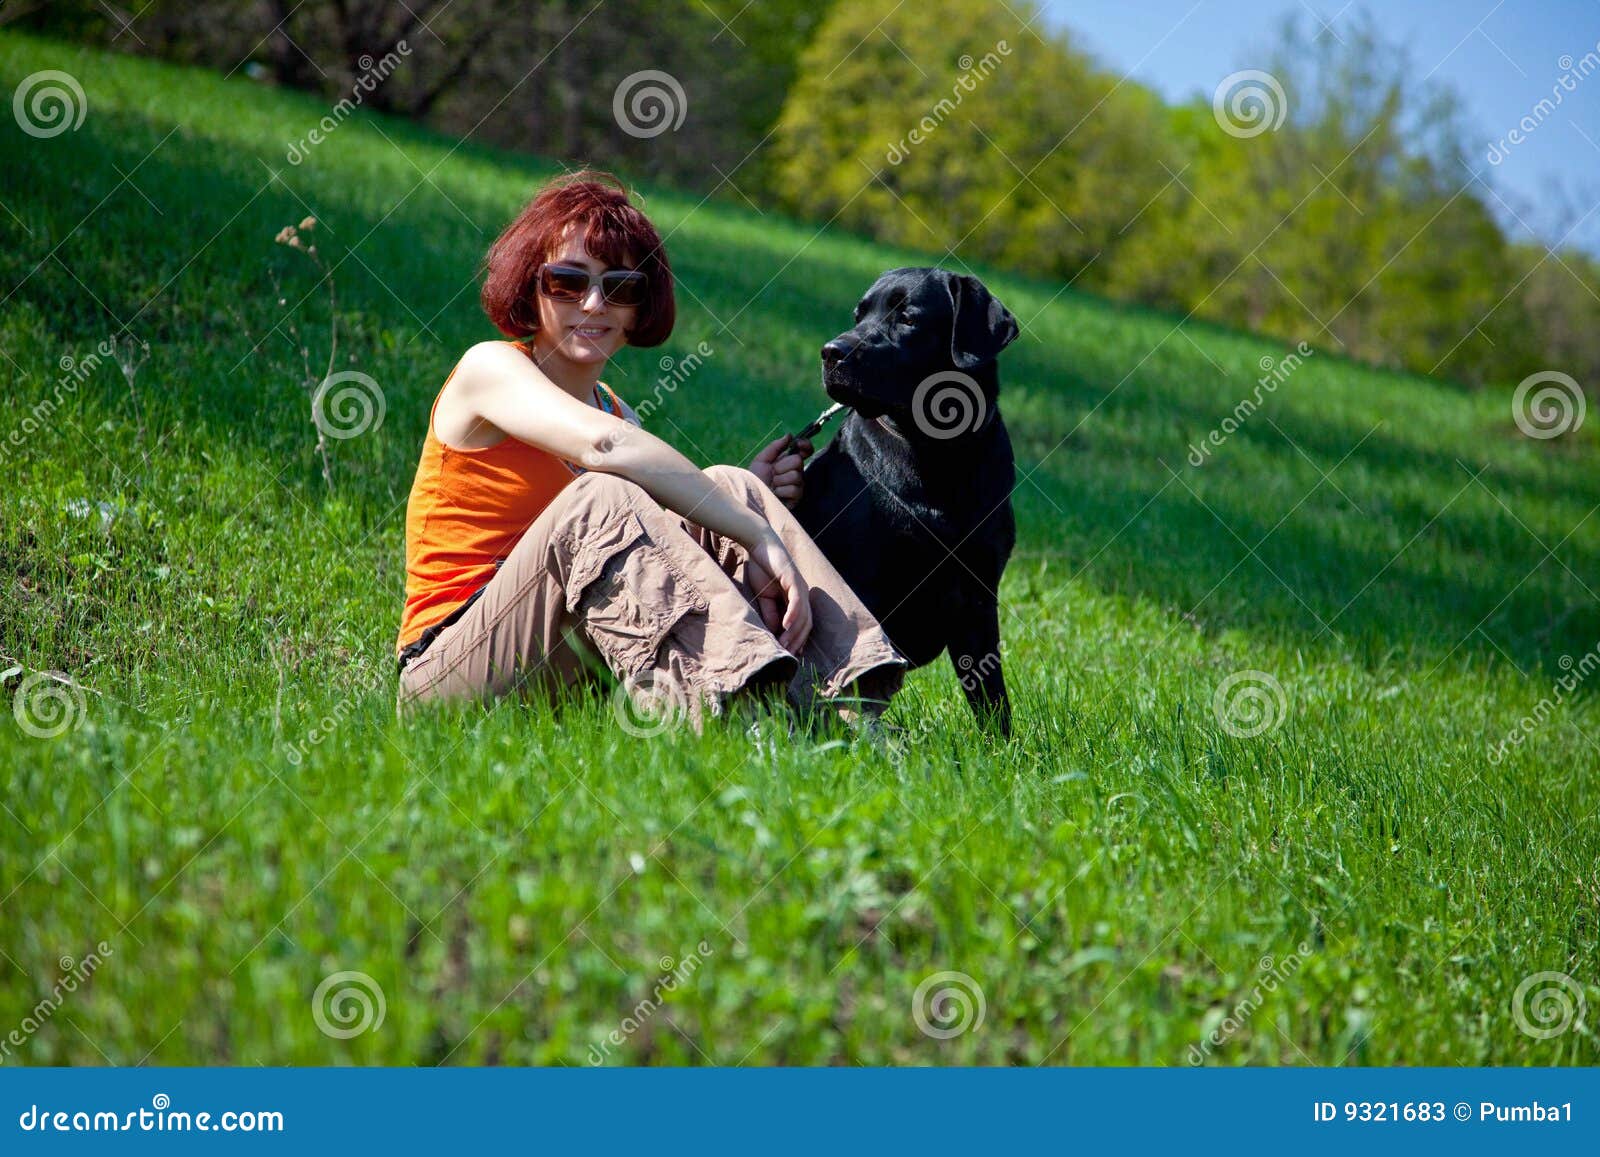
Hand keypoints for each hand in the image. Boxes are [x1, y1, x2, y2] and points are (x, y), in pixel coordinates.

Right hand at [742, 528, 811, 653]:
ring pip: (803, 614)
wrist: (757, 544)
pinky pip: (796, 600)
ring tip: (785, 645)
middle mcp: (802, 594)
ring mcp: (800, 586)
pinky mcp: (793, 579)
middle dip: (797, 640)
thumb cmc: (761, 568)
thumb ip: (770, 613)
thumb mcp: (764, 597)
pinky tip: (786, 626)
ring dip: (794, 632)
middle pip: (806, 623)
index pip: (802, 624)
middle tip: (787, 655)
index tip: (790, 655)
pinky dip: (792, 614)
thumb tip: (775, 632)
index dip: (798, 640)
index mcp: (796, 599)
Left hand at [749, 435, 813, 509]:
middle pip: (798, 460)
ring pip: (795, 475)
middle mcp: (796, 471)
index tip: (798, 443)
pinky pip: (793, 489)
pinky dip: (780, 491)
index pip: (806, 450)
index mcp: (789, 461)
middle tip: (773, 473)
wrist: (750, 497)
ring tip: (772, 486)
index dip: (805, 445)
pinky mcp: (797, 497)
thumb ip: (775, 446)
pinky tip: (775, 494)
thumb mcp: (761, 460)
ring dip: (779, 480)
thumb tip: (789, 435)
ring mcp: (798, 485)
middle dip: (781, 466)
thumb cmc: (755, 479)